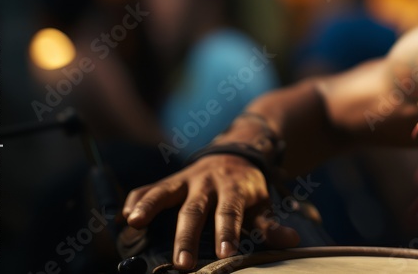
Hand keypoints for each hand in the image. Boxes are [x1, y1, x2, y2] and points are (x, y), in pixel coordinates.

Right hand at [122, 154, 298, 270]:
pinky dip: (137, 199)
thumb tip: (292, 241)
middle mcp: (207, 182)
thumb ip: (270, 224)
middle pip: (195, 209)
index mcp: (233, 188)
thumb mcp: (262, 203)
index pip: (230, 212)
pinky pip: (150, 187)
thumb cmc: (247, 189)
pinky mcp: (170, 180)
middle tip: (182, 264)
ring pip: (166, 191)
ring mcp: (186, 179)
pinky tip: (125, 215)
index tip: (226, 255)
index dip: (228, 233)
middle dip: (187, 236)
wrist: (235, 153)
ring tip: (134, 223)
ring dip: (149, 205)